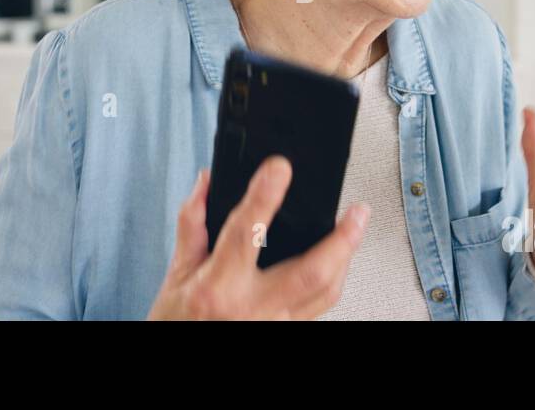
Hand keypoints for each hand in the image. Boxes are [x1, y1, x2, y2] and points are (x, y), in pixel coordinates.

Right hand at [147, 155, 369, 319]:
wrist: (177, 364)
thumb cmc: (176, 324)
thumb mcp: (176, 273)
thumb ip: (193, 225)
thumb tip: (207, 184)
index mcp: (217, 287)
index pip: (246, 232)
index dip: (263, 196)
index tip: (278, 169)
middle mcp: (250, 309)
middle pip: (312, 273)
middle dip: (342, 240)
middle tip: (358, 212)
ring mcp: (272, 326)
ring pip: (325, 294)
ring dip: (345, 260)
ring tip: (355, 231)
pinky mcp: (285, 335)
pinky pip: (318, 309)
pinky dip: (330, 283)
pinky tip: (336, 265)